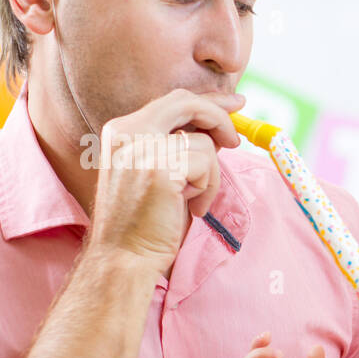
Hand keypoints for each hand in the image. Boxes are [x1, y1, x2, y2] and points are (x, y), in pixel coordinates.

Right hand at [89, 89, 244, 274]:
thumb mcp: (163, 173)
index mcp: (122, 131)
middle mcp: (126, 131)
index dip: (209, 101)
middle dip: (220, 118)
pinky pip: (207, 162)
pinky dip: (209, 187)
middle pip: (187, 103)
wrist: (124, 256)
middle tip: (235, 142)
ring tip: (194, 200)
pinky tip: (193, 207)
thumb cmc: (146, 222)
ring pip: (203, 141)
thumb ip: (181, 147)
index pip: (173, 101)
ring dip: (210, 175)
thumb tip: (217, 129)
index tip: (236, 102)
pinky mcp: (159, 167)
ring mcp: (140, 147)